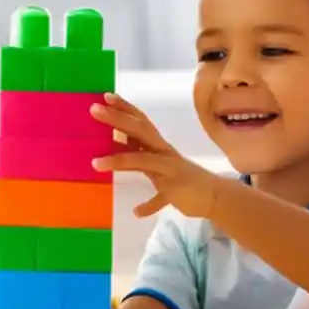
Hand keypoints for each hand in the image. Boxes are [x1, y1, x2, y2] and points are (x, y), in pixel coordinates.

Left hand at [90, 93, 219, 218]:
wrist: (213, 196)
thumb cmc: (181, 177)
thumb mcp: (157, 163)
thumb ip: (138, 153)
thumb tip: (115, 142)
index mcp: (159, 145)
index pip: (141, 121)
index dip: (125, 108)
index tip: (106, 96)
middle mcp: (164, 153)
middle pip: (140, 131)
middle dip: (118, 120)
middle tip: (95, 109)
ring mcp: (171, 170)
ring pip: (144, 161)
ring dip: (120, 160)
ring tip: (95, 163)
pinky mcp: (176, 191)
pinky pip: (160, 198)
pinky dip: (148, 205)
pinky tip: (136, 211)